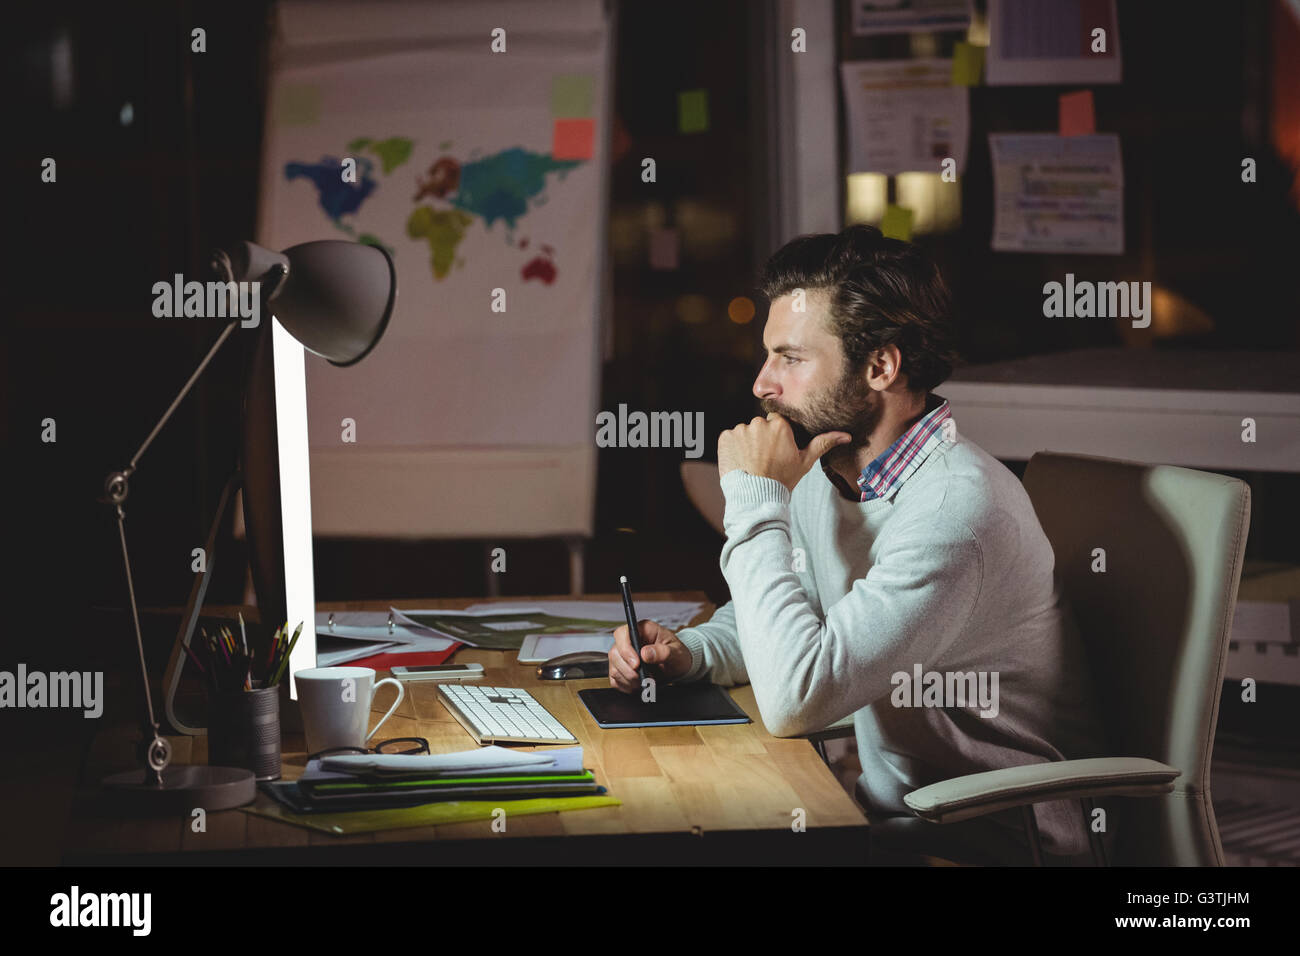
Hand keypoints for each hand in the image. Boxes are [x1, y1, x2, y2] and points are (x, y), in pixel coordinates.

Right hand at [608, 619, 690, 692]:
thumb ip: (663, 652)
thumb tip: (645, 653)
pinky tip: (639, 685)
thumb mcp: (676, 652)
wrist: (678, 668)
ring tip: (646, 681)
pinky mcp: (622, 670)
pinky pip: (615, 680)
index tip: (637, 664)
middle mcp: (630, 641)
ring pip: (614, 668)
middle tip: (645, 676)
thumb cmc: (678, 655)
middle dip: (628, 669)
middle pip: (615, 653)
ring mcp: (624, 656)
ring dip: (629, 679)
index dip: (625, 649)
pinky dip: (626, 686)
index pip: (622, 633)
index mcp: (642, 630)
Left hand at [717, 413, 850, 491]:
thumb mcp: (805, 462)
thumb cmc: (782, 480)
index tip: (776, 450)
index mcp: (780, 425)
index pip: (777, 422)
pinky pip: (729, 438)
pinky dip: (732, 448)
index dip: (776, 436)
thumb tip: (846, 435)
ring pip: (744, 432)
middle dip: (761, 439)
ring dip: (746, 444)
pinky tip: (739, 462)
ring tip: (751, 463)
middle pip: (760, 426)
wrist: (755, 498)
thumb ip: (823, 443)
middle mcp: (759, 423)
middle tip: (764, 460)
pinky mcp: (725, 438)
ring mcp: (740, 430)